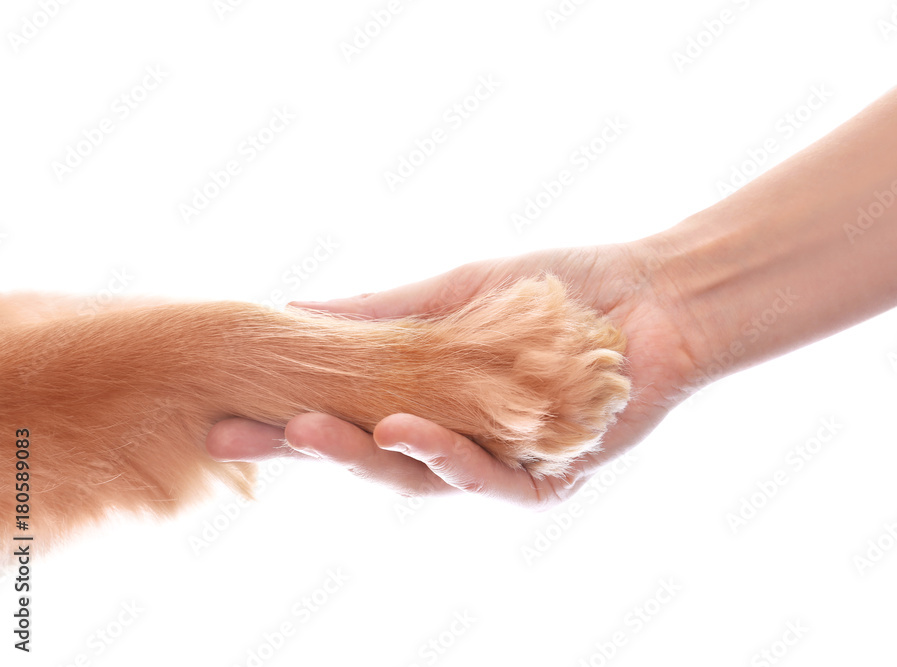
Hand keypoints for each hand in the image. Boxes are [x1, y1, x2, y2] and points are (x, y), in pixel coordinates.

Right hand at [205, 238, 704, 508]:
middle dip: (306, 446)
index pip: (350, 414)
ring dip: (365, 454)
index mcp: (434, 400)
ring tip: (306, 431)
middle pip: (372, 456)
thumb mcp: (458, 293)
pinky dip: (446, 456)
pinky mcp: (546, 480)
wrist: (655, 296)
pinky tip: (402, 431)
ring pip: (421, 476)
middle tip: (236, 434)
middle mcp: (459, 440)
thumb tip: (295, 308)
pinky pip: (488, 481)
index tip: (221, 412)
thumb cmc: (559, 290)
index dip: (288, 417)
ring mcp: (500, 464)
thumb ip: (383, 312)